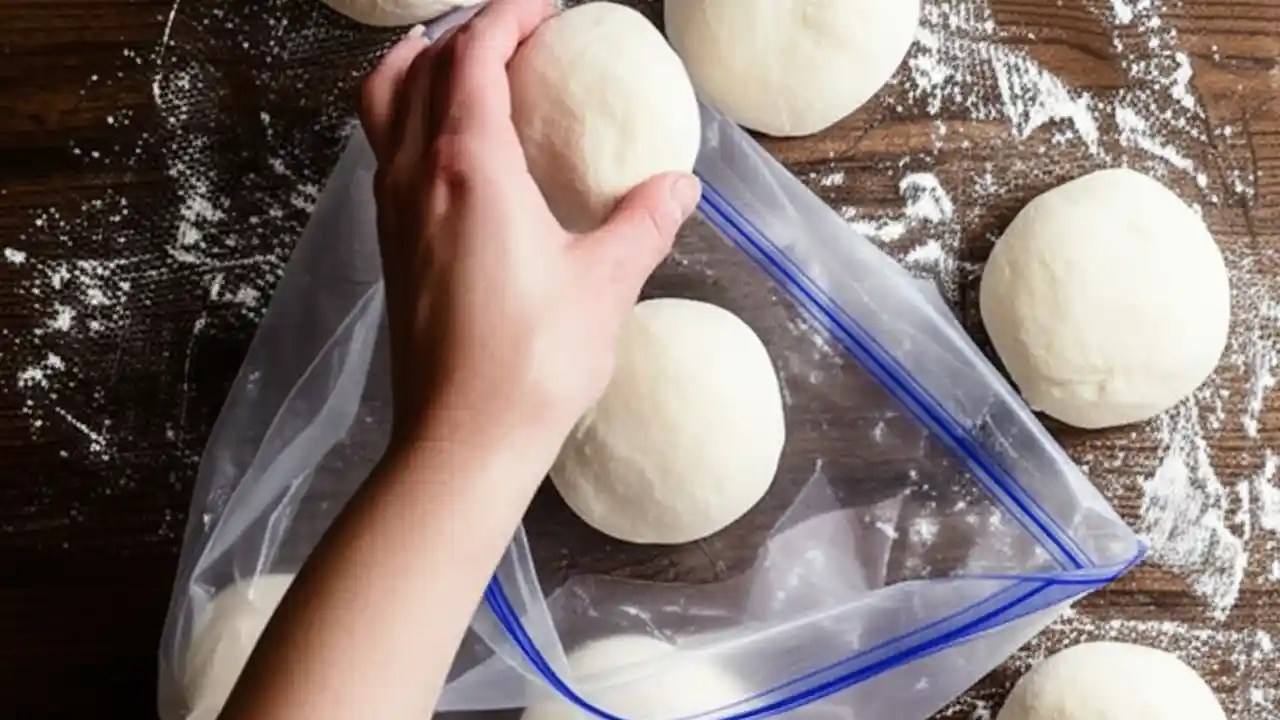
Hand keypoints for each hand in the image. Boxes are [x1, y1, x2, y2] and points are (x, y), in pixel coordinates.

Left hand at [359, 0, 701, 466]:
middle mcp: (416, 175)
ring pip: (382, 105)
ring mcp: (393, 211)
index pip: (474, 55)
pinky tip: (443, 146)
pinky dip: (404, 117)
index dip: (507, 17)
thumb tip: (679, 186)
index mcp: (470, 166)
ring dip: (415, 67)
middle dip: (463, 32)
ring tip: (453, 60)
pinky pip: (382, 152)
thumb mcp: (607, 283)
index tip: (545, 9)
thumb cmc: (534, 362)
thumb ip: (643, 223)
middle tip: (513, 33)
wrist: (463, 438)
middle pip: (418, 66)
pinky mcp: (390, 246)